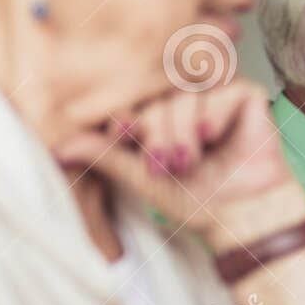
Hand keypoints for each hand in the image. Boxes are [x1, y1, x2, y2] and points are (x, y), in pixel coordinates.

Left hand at [56, 82, 304, 251]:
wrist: (242, 214)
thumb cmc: (196, 202)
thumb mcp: (141, 178)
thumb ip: (105, 155)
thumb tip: (59, 147)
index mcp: (160, 119)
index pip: (135, 100)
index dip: (128, 117)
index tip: (126, 137)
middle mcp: (187, 104)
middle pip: (158, 96)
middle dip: (158, 132)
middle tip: (167, 164)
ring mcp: (217, 97)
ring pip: (185, 93)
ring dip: (183, 130)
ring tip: (192, 160)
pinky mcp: (246, 96)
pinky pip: (220, 90)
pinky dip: (213, 114)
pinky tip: (215, 137)